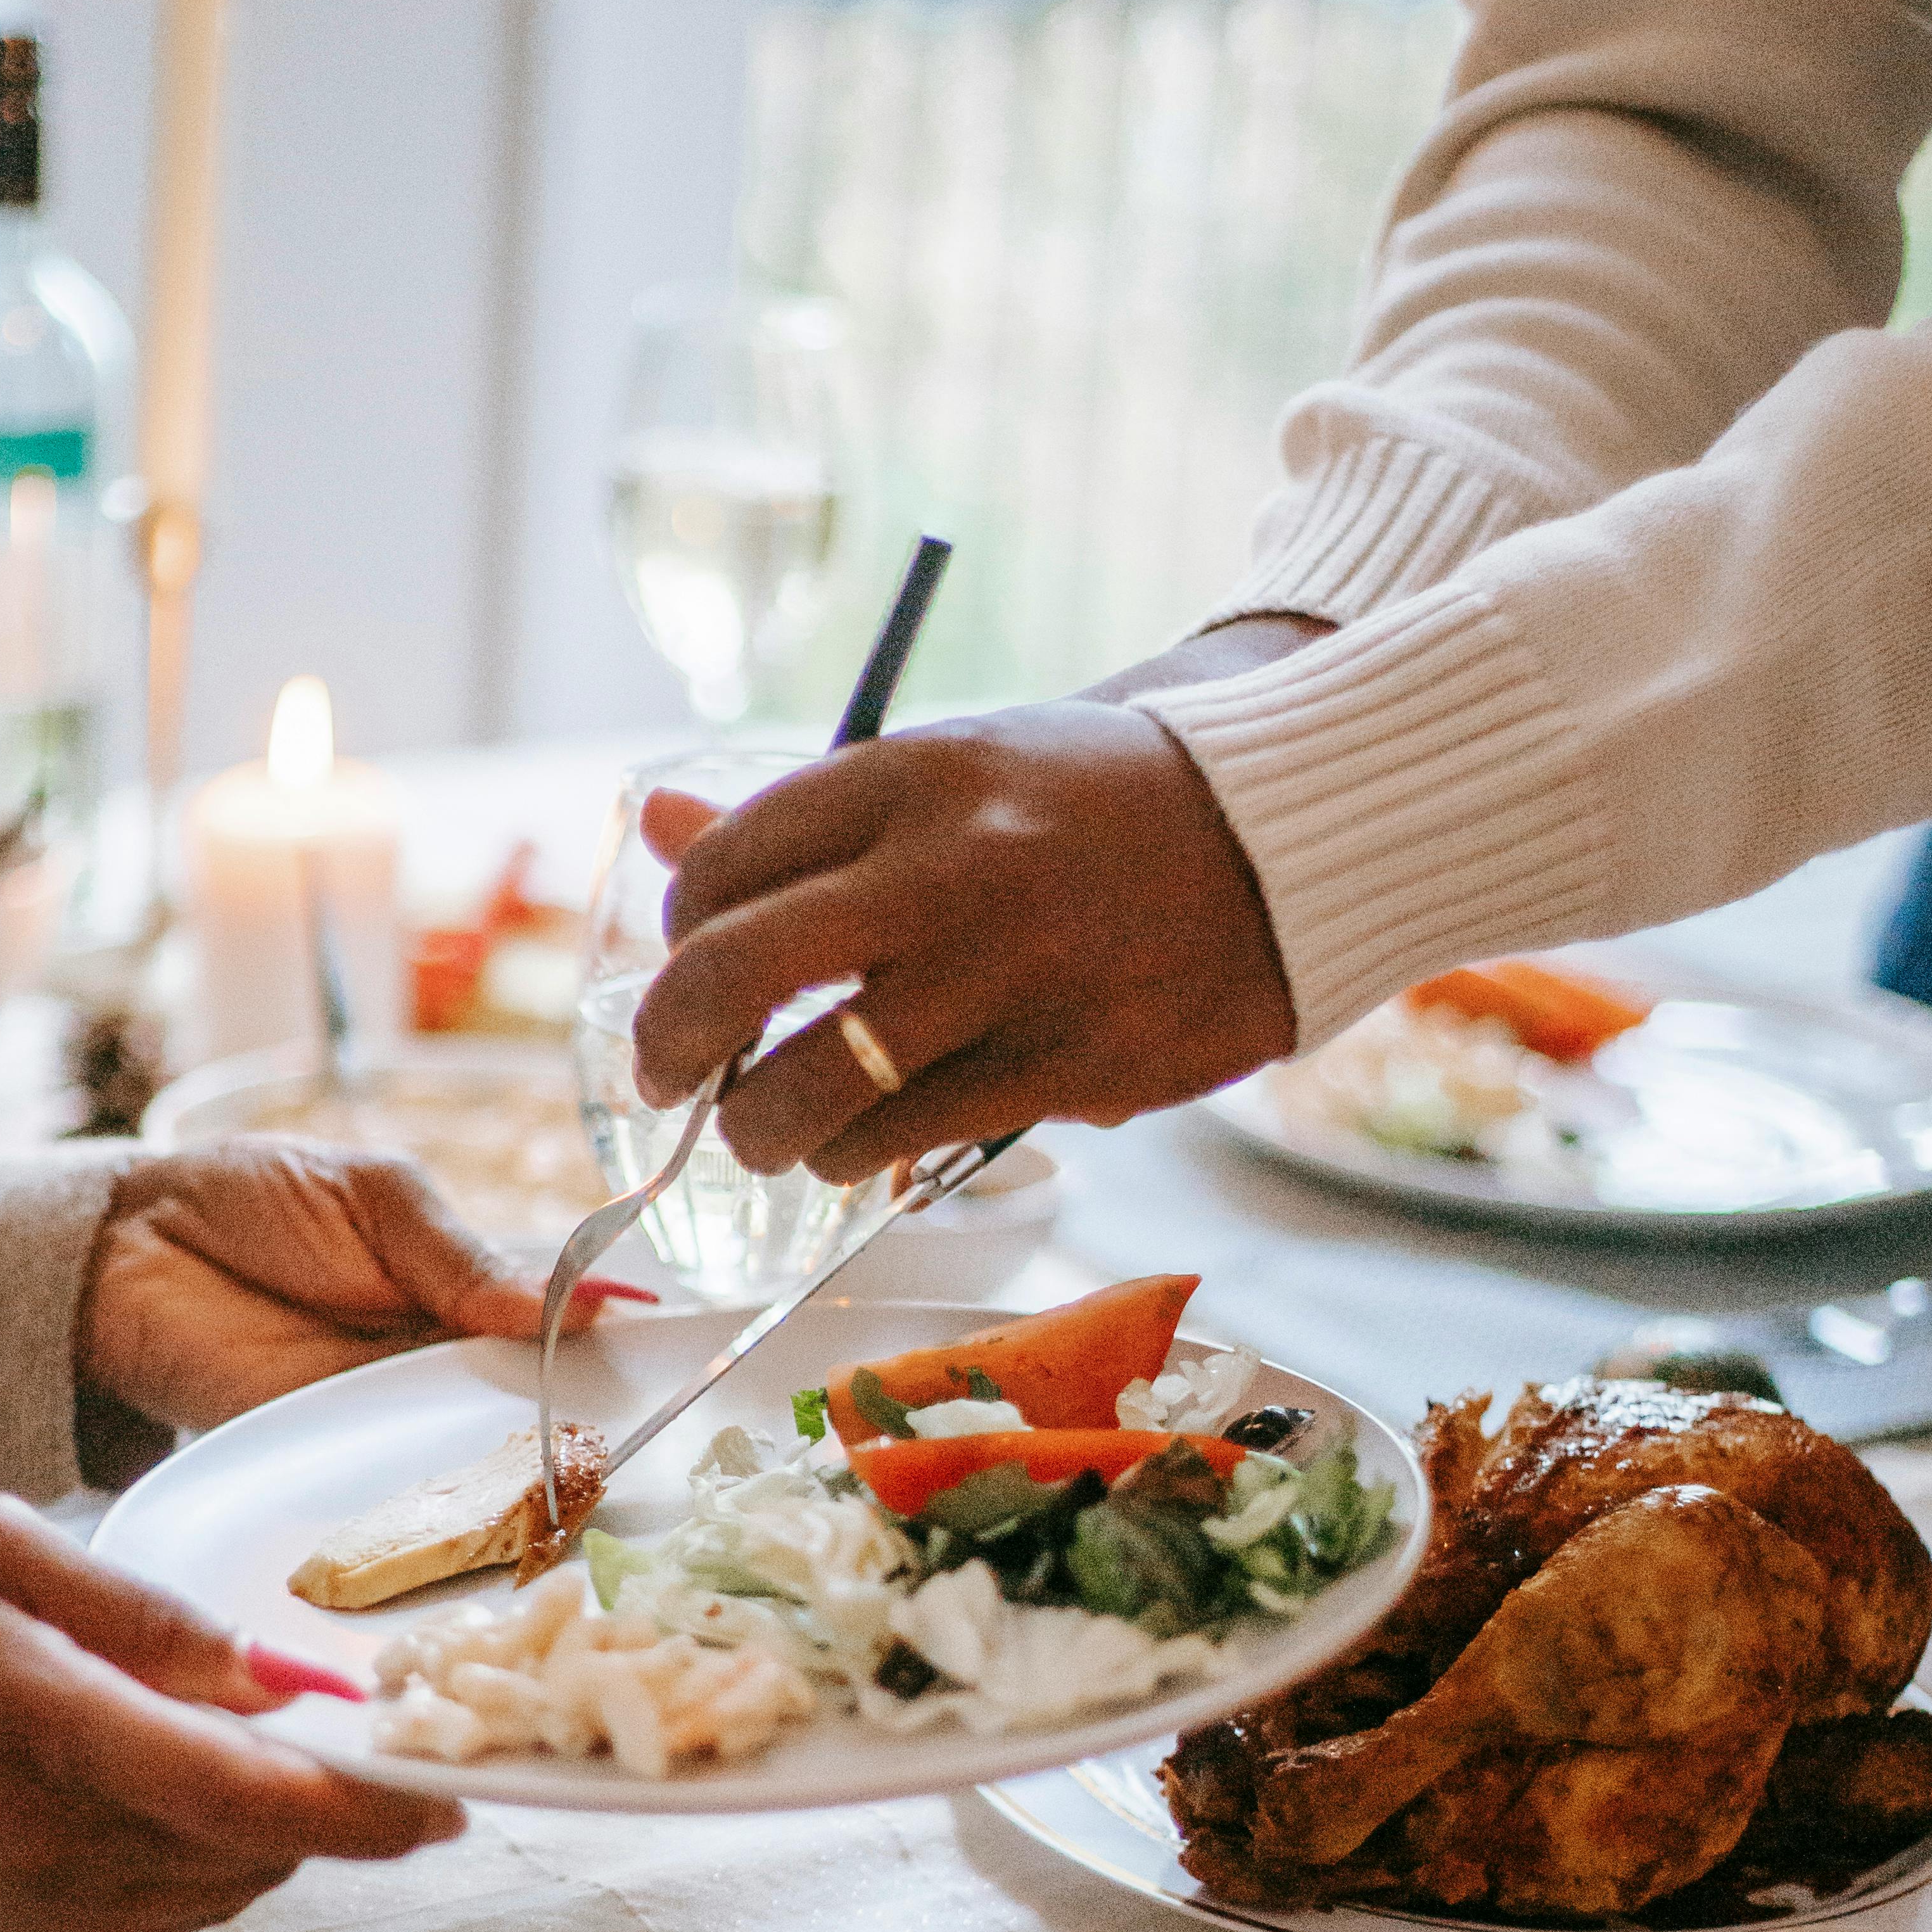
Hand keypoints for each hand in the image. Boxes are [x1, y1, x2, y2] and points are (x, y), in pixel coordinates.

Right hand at [0, 1496, 459, 1931]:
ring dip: (278, 1829)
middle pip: (253, 1848)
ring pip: (226, 1885)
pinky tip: (196, 1793)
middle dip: (341, 1808)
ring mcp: (40, 1905)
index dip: (358, 1806)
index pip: (236, 1793)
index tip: (444, 1799)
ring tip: (281, 1756)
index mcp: (42, 1728)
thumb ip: (143, 1611)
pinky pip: (172, 1909)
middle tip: (390, 1752)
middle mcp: (49, 1840)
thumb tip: (272, 1673)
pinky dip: (216, 1859)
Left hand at [78, 1140, 644, 1444]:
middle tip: (664, 1436)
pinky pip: (414, 1488)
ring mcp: (397, 1419)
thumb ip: (470, 1259)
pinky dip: (458, 1500)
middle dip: (599, 1420)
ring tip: (606, 1479)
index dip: (626, 1343)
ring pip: (489, 1452)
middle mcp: (445, 1360)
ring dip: (538, 1468)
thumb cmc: (250, 1201)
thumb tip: (583, 1302)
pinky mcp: (343, 1466)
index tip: (697, 1364)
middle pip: (543, 1400)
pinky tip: (511, 1508)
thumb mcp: (378, 1199)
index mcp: (467, 1284)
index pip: (567, 1318)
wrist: (125, 1257)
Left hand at [630, 618, 1326, 1181]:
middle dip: (671, 1044)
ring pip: (815, 1088)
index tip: (689, 963)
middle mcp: (950, 869)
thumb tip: (654, 824)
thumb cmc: (1086, 808)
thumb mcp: (944, 776)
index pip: (725, 864)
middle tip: (667, 1077)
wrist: (1277, 839)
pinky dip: (863, 1156)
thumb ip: (798, 817)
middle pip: (735, 972)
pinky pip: (909, 1140)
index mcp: (911, 775)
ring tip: (773, 1131)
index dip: (679, 931)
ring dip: (767, 1130)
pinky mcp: (1066, 1064)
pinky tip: (867, 1143)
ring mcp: (1010, 973)